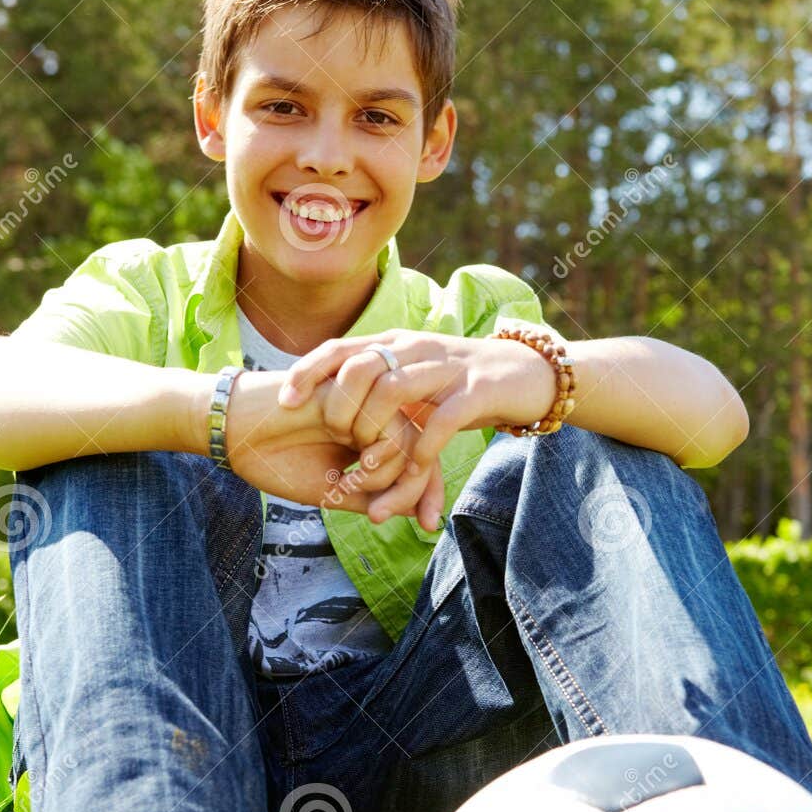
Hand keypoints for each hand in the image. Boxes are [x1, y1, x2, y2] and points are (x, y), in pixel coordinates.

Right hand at [216, 371, 416, 511]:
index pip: (417, 462)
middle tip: (379, 516)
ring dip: (385, 476)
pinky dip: (374, 458)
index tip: (430, 526)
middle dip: (413, 492)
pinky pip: (388, 427)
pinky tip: (346, 473)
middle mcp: (372, 418)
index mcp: (369, 438)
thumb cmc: (276, 461)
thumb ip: (374, 498)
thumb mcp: (331, 491)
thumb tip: (419, 513)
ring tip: (348, 488)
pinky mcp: (353, 393)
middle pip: (422, 452)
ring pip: (409, 442)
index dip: (428, 494)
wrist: (234, 434)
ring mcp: (363, 404)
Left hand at [277, 328, 557, 524]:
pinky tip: (411, 468)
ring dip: (375, 431)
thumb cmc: (460, 383)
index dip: (308, 372)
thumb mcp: (412, 376)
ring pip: (395, 390)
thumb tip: (325, 406)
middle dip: (341, 407)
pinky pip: (442, 420)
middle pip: (361, 366)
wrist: (528, 373)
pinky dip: (421, 447)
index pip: (340, 348)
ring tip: (368, 464)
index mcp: (395, 343)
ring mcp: (447, 368)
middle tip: (339, 442)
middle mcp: (416, 349)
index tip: (284, 401)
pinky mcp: (477, 392)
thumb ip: (375, 384)